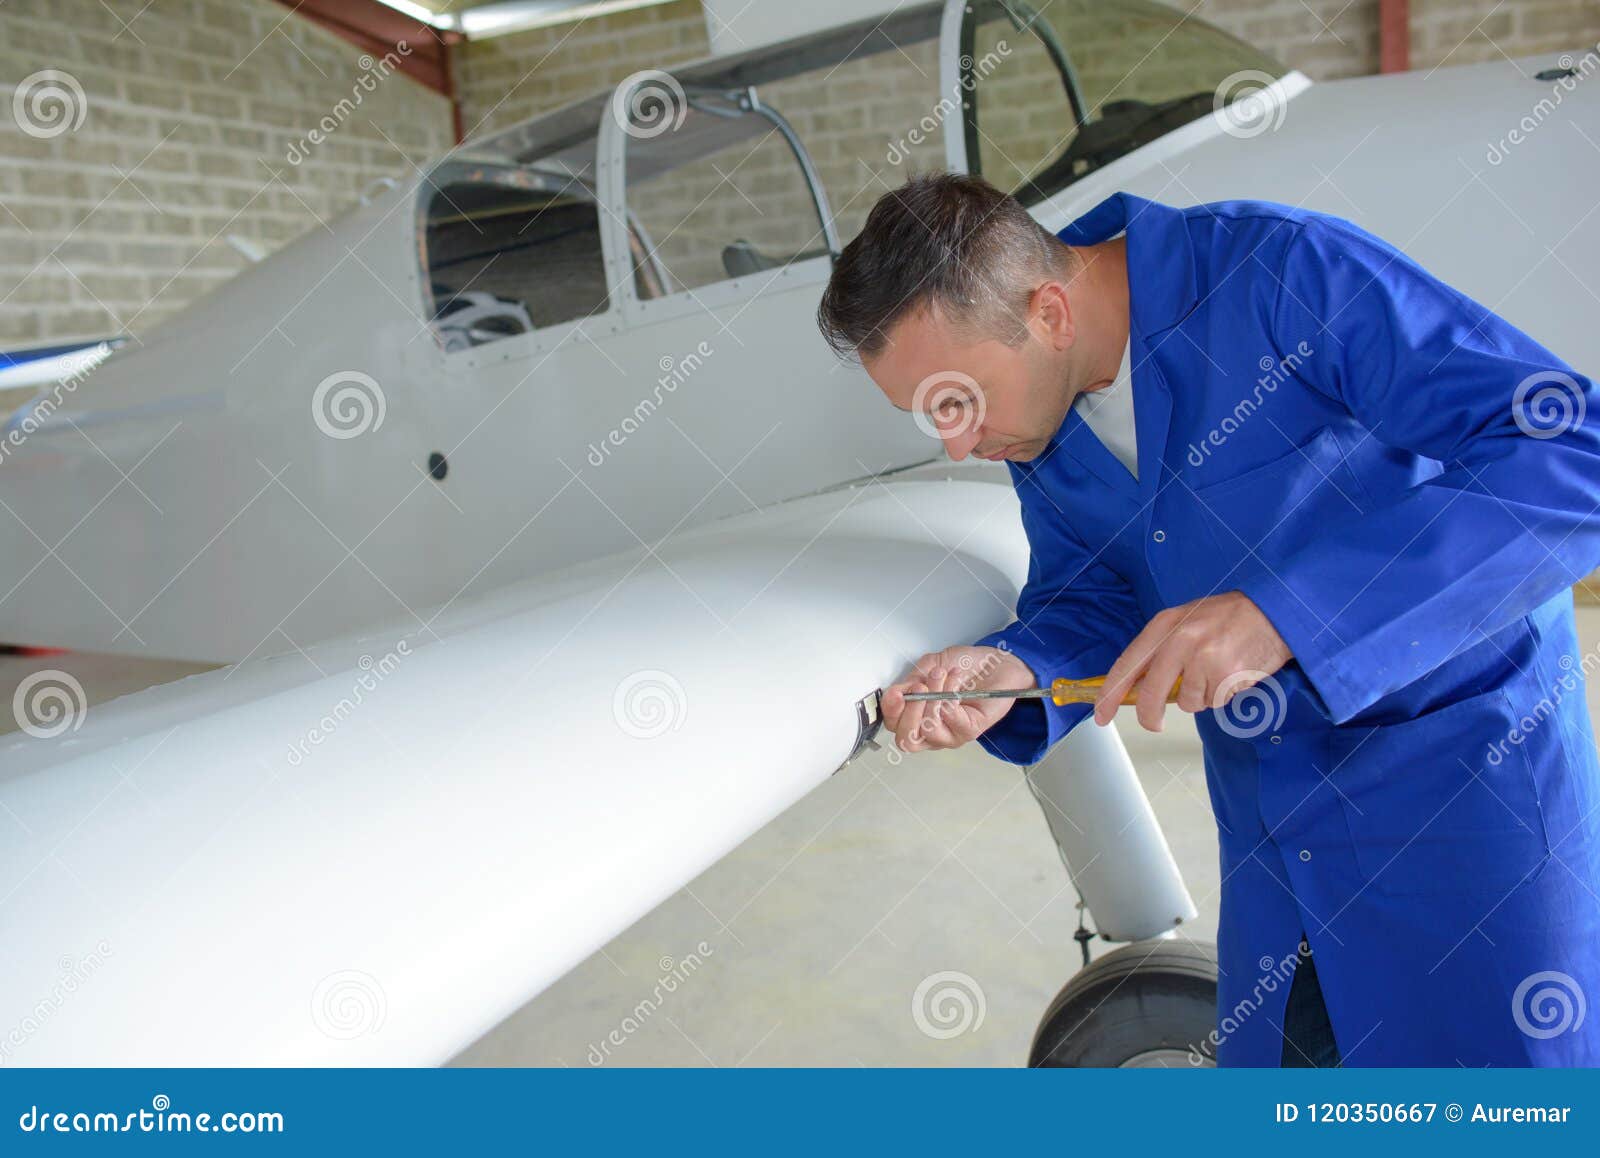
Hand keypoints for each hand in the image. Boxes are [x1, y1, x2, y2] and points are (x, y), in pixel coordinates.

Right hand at [882, 645, 1036, 752]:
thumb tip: (895, 693)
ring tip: (942, 676)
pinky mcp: (970, 731)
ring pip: (929, 731)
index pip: (894, 725)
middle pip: (907, 740)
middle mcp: (932, 730)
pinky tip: (956, 682)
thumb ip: (910, 681)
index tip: (896, 692)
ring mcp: (951, 734)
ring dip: (933, 698)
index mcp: (917, 716)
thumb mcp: (929, 666)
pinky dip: (949, 696)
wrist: (994, 661)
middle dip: (909, 712)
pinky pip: (951, 721)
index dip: (890, 711)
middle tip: (920, 686)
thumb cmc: (964, 666)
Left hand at [1093, 591, 1290, 731]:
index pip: (1127, 664)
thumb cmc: (1230, 618)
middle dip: (1149, 716)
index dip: (1110, 693)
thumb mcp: (1186, 621)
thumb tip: (1139, 686)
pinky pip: (1214, 702)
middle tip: (1154, 724)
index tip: (1101, 714)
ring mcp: (1203, 658)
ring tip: (1218, 671)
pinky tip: (1232, 673)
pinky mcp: (1226, 675)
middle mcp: (1180, 640)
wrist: (1274, 611)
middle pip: (1150, 694)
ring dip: (1201, 696)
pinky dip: (1222, 695)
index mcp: (1164, 624)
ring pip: (1188, 702)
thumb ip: (1162, 649)